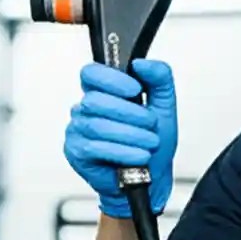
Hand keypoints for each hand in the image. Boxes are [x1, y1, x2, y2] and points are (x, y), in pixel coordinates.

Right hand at [63, 60, 178, 217]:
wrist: (151, 176)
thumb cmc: (152, 141)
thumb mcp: (164, 105)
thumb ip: (159, 78)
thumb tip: (143, 64)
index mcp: (103, 92)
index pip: (91, 73)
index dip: (112, 79)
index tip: (135, 89)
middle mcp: (85, 108)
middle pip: (96, 100)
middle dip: (131, 113)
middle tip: (150, 124)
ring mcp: (78, 130)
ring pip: (98, 125)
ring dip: (131, 135)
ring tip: (150, 143)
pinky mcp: (76, 152)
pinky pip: (95, 147)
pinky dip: (123, 152)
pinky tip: (138, 156)